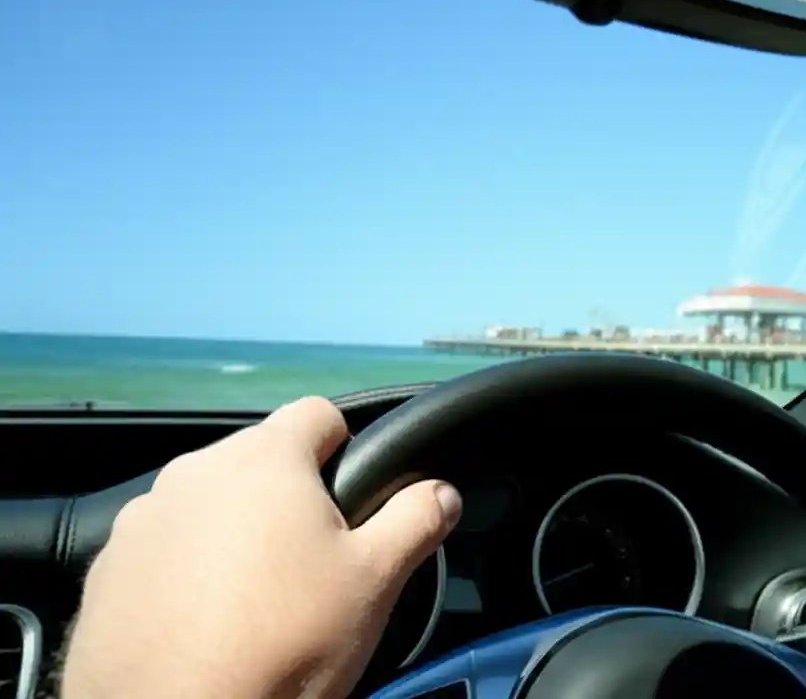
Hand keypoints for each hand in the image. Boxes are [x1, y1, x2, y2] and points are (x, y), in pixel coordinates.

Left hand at [61, 397, 461, 698]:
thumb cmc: (282, 645)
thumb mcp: (375, 580)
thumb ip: (417, 520)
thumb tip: (441, 493)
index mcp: (266, 460)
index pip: (319, 413)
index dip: (348, 448)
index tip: (354, 496)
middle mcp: (197, 472)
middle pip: (261, 459)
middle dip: (290, 497)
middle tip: (314, 563)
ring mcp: (144, 517)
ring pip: (209, 503)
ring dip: (235, 530)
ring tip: (258, 599)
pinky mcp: (110, 565)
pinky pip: (165, 546)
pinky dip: (188, 569)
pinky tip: (209, 619)